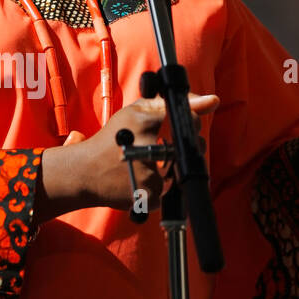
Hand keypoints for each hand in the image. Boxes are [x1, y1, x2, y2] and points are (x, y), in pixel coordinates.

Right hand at [36, 92, 218, 219]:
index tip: (179, 125)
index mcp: (144, 122)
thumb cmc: (114, 138)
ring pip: (187, 168)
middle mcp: (148, 148)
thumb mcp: (137, 112)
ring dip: (177, 164)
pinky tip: (147, 176)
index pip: (189, 119)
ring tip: (152, 161)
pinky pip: (174, 188)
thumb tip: (213, 101)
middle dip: (184, 145)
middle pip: (194, 145)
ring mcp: (150, 176)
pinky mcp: (152, 197)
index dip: (189, 122)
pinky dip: (166, 183)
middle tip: (164, 145)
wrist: (86, 172)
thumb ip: (173, 103)